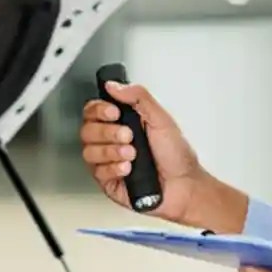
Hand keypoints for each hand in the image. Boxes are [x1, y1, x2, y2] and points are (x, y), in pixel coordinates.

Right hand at [80, 81, 242, 229]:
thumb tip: (114, 85)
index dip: (99, 110)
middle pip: (87, 130)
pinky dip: (114, 169)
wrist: (184, 186)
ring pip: (89, 152)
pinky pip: (97, 172)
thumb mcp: (161, 119)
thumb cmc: (177, 156)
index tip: (114, 113)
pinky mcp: (108, 181)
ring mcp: (109, 162)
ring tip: (132, 154)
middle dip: (108, 132)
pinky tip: (129, 169)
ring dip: (112, 151)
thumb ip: (139, 98)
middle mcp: (112, 141)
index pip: (94, 111)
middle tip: (129, 136)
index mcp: (123, 122)